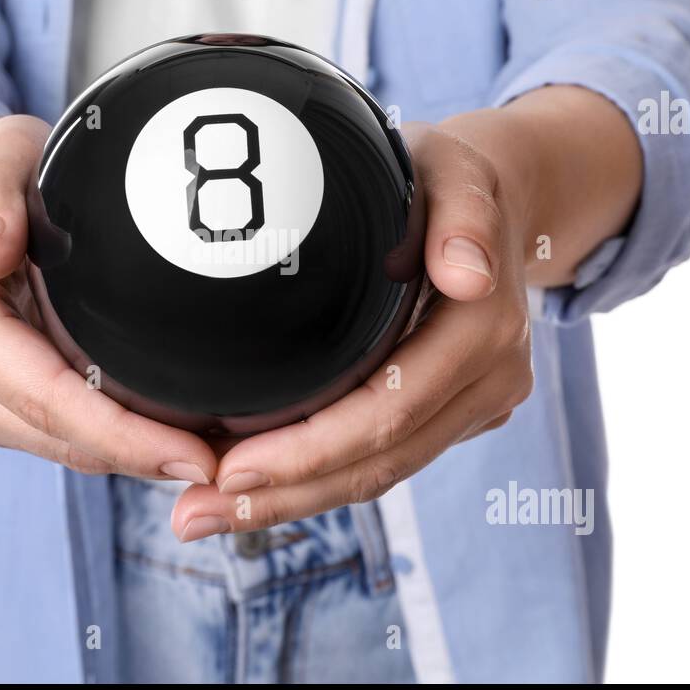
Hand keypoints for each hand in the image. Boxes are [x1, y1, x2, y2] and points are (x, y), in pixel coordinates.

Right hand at [0, 108, 218, 482]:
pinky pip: (51, 438)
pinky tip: (164, 435)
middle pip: (56, 436)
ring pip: (56, 449)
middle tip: (229, 465)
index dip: (122, 436)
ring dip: (129, 457)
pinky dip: (108, 441)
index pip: (43, 396)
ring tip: (211, 454)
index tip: (194, 456)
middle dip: (142, 458)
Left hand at [169, 86, 641, 540]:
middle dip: (284, 496)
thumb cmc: (449, 176)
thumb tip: (468, 277)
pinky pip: (386, 459)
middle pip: (379, 463)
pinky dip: (319, 479)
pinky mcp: (453, 413)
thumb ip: (462, 217)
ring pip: (381, 475)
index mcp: (484, 332)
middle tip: (192, 515)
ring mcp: (476, 404)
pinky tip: (258, 491)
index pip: (388, 413)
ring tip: (206, 516)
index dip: (309, 451)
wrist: (498, 194)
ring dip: (293, 502)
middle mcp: (491, 381)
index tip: (231, 470)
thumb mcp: (453, 172)